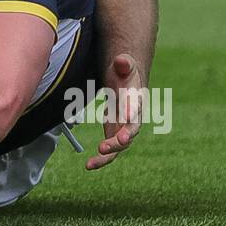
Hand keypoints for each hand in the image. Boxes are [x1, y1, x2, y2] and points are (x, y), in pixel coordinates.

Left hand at [86, 53, 144, 170]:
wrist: (127, 83)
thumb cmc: (125, 74)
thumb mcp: (124, 65)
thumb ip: (123, 64)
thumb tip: (121, 60)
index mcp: (136, 99)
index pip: (135, 106)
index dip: (131, 111)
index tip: (127, 116)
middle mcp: (133, 117)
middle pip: (130, 131)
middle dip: (123, 138)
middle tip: (113, 143)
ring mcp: (124, 128)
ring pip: (120, 146)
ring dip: (109, 153)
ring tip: (94, 159)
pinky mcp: (115, 135)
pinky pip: (110, 151)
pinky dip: (101, 159)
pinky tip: (89, 165)